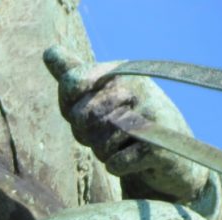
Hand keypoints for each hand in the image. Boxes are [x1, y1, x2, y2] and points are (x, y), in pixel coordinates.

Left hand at [44, 46, 207, 202]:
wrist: (172, 158)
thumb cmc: (125, 125)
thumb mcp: (99, 96)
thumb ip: (74, 75)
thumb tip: (49, 51)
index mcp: (123, 70)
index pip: (73, 82)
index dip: (69, 105)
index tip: (85, 107)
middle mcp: (141, 87)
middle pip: (82, 116)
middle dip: (88, 134)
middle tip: (110, 133)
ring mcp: (153, 117)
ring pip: (98, 143)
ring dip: (105, 152)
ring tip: (125, 145)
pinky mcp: (158, 148)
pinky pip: (114, 164)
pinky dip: (117, 166)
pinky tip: (134, 160)